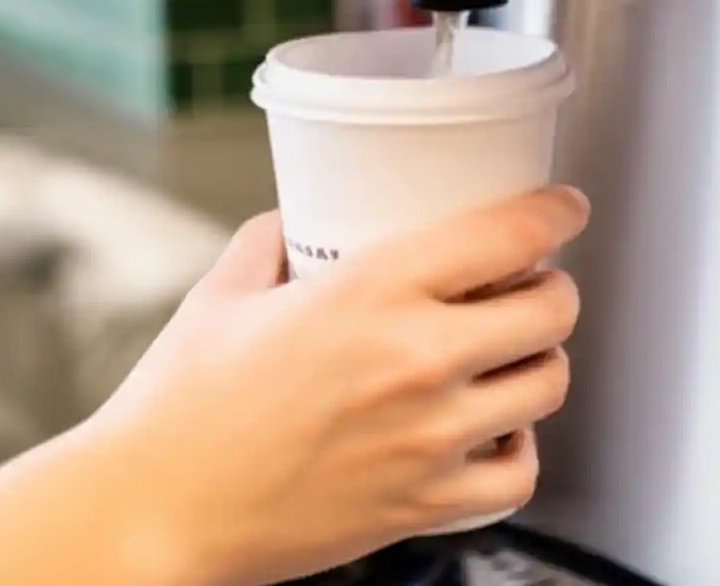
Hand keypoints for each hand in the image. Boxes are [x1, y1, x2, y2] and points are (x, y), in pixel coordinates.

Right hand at [86, 186, 589, 584]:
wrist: (156, 511)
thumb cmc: (180, 409)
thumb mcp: (223, 295)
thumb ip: (271, 242)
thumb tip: (298, 221)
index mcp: (370, 293)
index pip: (505, 234)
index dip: (553, 213)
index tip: (563, 208)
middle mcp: (415, 361)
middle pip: (549, 309)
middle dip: (551, 289)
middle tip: (531, 286)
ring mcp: (428, 439)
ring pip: (547, 385)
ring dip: (541, 361)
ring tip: (513, 355)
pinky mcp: (424, 504)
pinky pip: (519, 474)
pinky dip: (520, 447)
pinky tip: (493, 432)